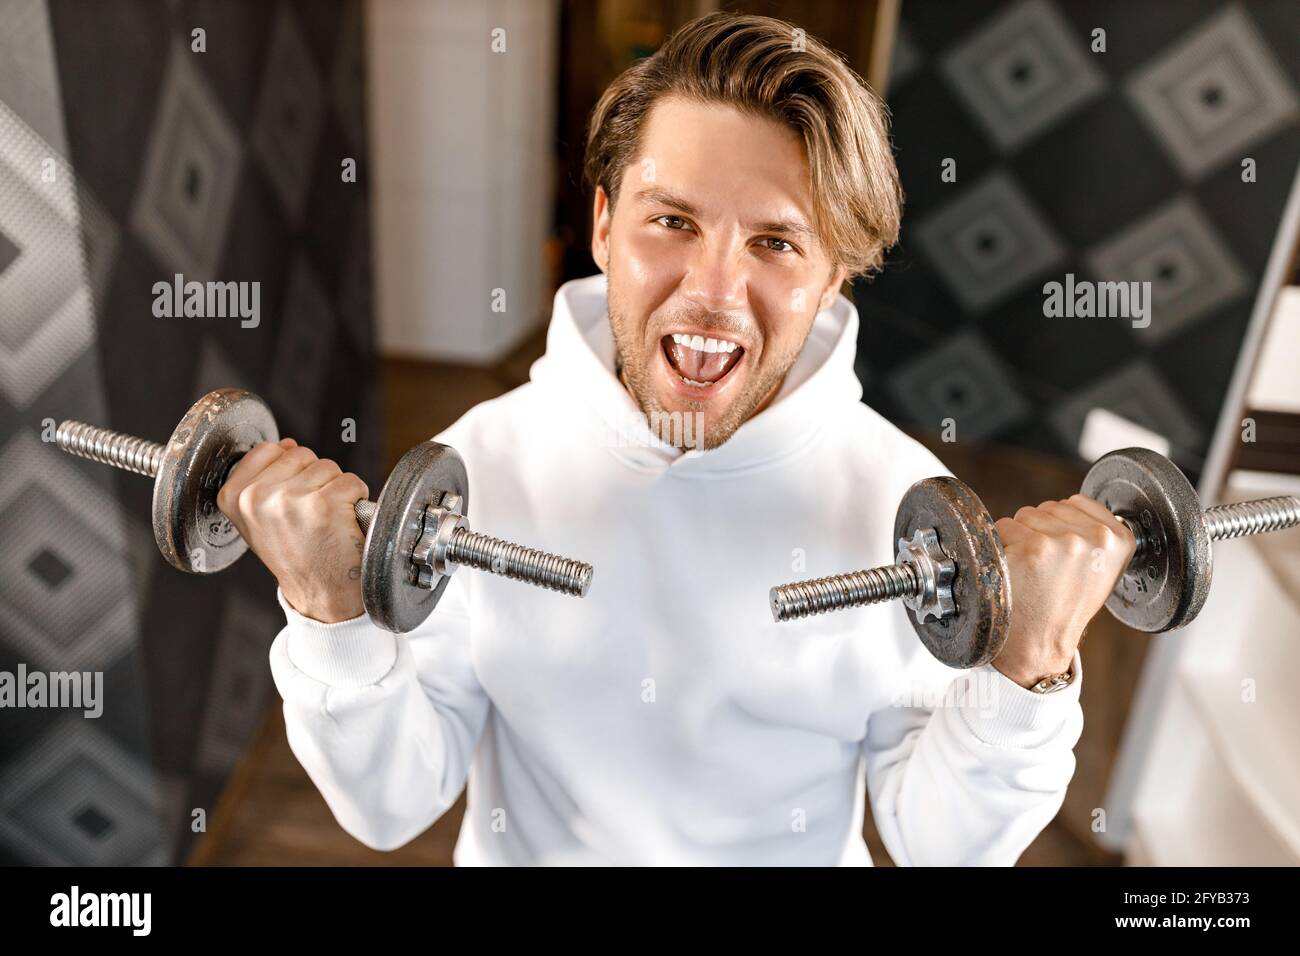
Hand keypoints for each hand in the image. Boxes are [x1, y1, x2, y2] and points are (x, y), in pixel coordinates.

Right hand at [216, 438, 369, 623]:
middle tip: (310, 516)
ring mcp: (291, 499)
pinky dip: (356, 499)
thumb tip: (287, 444)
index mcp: (235, 496)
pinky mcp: (326, 504)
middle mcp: (258, 497)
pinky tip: (343, 525)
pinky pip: (352, 481)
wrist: (320, 593)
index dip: (289, 470)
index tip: (290, 501)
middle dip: (314, 479)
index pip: (269, 449)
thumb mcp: (261, 519)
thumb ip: (265, 478)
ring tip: (325, 522)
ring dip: (335, 490)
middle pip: (302, 454)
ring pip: (328, 467)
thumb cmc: (295, 555)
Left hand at [991, 495, 1136, 688]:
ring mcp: (1063, 542)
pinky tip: (1016, 571)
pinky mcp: (1032, 547)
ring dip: (1020, 537)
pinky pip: (1004, 527)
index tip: (1062, 552)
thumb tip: (1073, 507)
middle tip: (1046, 568)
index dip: (1061, 524)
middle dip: (1040, 531)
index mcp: (1119, 540)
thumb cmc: (1065, 607)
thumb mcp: (1100, 569)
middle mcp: (1095, 539)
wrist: (1041, 643)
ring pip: (1025, 515)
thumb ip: (1094, 534)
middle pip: (1048, 508)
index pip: (1077, 502)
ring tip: (1032, 571)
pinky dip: (1002, 545)